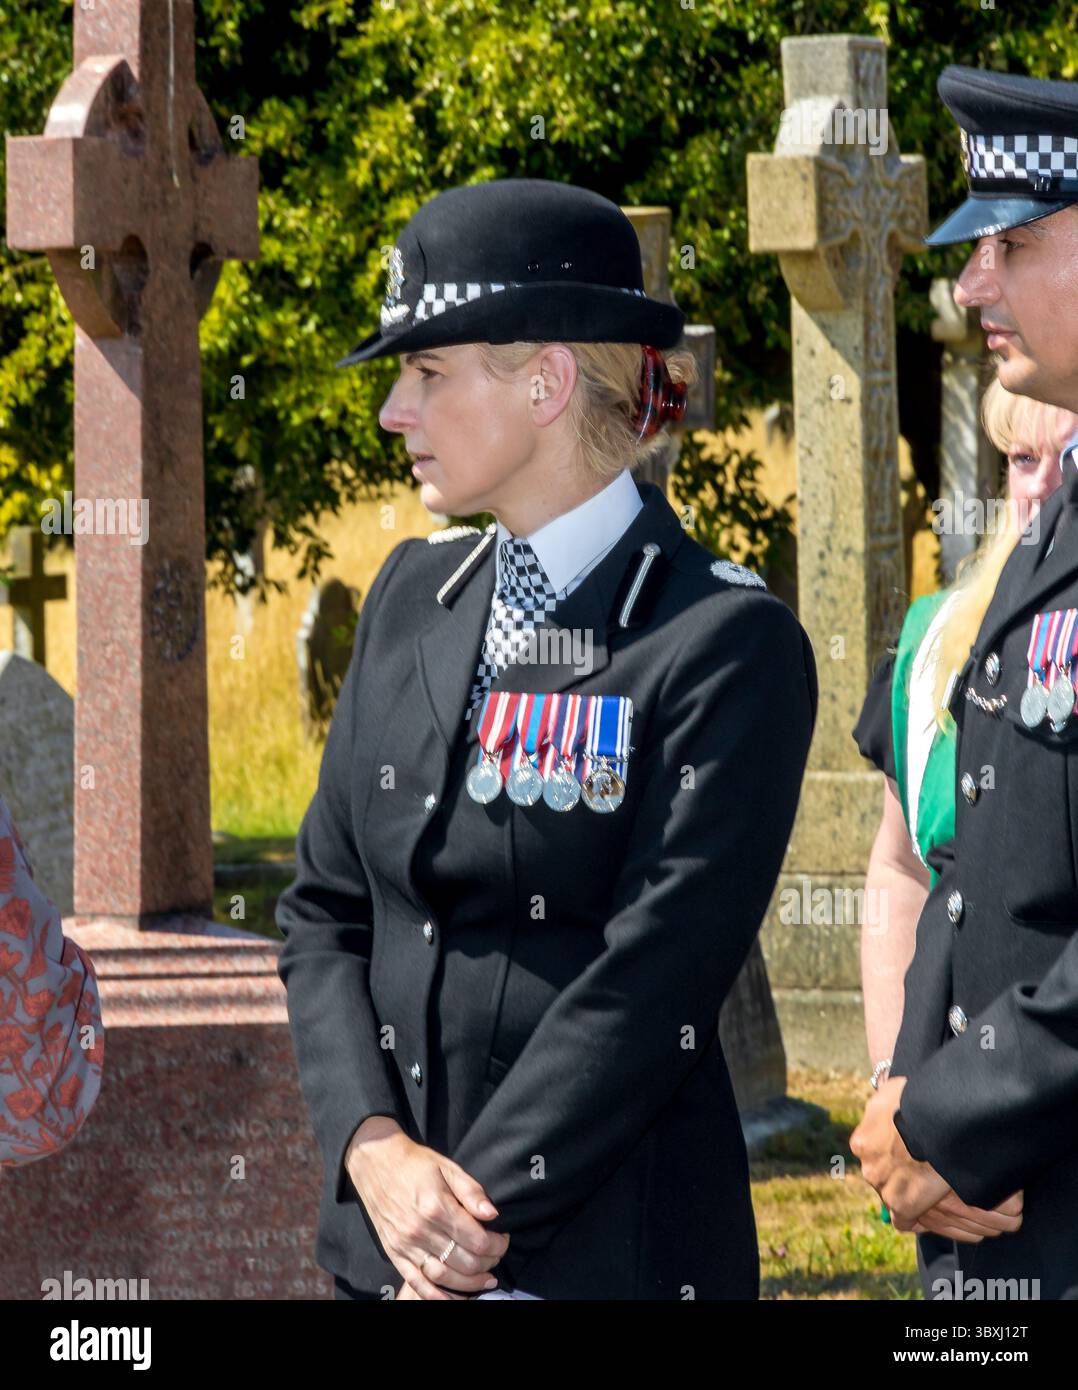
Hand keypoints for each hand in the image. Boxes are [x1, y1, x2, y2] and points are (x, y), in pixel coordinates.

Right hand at [345, 1116, 508, 1299]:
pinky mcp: (394, 1254)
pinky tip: (455, 1298)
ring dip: (470, 1284)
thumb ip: (471, 1192)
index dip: (497, 1244)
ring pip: (445, 1277)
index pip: (478, 1240)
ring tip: (485, 1280)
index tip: (504, 1238)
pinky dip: (438, 1297)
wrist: (375, 1162)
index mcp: (437, 1207)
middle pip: (465, 1262)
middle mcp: (421, 1231)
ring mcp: (406, 1245)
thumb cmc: (415, 1163)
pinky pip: (418, 1283)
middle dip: (489, 1263)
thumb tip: (493, 1214)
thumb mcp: (447, 1167)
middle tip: (496, 1257)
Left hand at [852, 1078, 1022, 1239]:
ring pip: (892, 1195)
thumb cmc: (917, 1098)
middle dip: (899, 1172)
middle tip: (924, 1167)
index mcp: (863, 1141)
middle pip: (882, 1175)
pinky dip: (913, 1218)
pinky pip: (904, 1220)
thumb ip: (885, 1103)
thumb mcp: (892, 1091)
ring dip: (908, 1192)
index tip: (908, 1152)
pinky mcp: (903, 1204)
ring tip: (932, 1186)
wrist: (935, 1117)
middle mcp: (868, 1165)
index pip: (874, 1154)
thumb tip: (889, 1098)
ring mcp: (884, 1186)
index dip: (892, 1154)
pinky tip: (924, 1213)